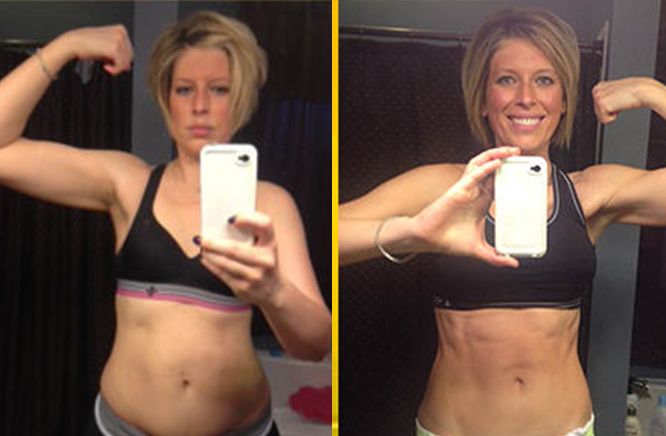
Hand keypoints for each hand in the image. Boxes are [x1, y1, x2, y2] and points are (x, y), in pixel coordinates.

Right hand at [55, 25, 132, 74]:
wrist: (72, 43)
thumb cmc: (86, 45)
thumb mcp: (106, 45)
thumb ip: (118, 51)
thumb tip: (127, 66)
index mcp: (120, 29)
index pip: (130, 50)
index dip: (122, 59)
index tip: (111, 61)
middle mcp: (121, 32)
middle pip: (130, 57)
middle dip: (120, 64)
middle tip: (108, 65)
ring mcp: (118, 39)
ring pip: (127, 62)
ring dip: (117, 68)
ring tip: (105, 65)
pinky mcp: (114, 48)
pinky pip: (121, 66)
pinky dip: (115, 70)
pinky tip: (105, 67)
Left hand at [199, 212, 281, 305]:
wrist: (274, 290)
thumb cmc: (264, 261)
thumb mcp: (265, 245)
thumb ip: (251, 233)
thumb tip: (223, 223)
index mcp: (271, 243)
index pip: (265, 225)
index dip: (248, 219)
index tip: (231, 218)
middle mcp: (265, 260)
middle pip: (235, 249)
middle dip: (213, 243)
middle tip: (201, 238)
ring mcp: (254, 276)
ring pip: (225, 263)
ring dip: (209, 254)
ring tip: (202, 247)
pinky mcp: (243, 288)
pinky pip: (222, 274)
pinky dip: (211, 265)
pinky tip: (206, 259)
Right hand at [412, 146, 519, 266]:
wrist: (429, 240)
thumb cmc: (449, 240)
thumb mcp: (479, 249)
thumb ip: (496, 257)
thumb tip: (513, 264)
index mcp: (481, 203)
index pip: (500, 185)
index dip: (513, 178)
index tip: (528, 177)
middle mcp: (475, 193)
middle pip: (493, 170)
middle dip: (508, 160)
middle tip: (522, 155)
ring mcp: (467, 189)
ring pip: (482, 165)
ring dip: (497, 155)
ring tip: (511, 151)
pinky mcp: (458, 189)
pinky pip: (473, 174)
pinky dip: (486, 167)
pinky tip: (497, 163)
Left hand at [592, 77, 659, 123]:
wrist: (644, 91)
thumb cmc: (636, 92)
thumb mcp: (619, 91)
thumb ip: (610, 96)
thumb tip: (609, 103)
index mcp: (600, 86)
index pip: (598, 106)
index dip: (610, 107)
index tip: (619, 101)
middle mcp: (596, 90)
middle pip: (597, 112)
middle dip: (610, 111)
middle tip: (621, 102)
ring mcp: (598, 97)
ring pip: (600, 117)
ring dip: (612, 113)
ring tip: (621, 102)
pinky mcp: (602, 104)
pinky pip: (604, 120)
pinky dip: (613, 117)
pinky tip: (621, 106)